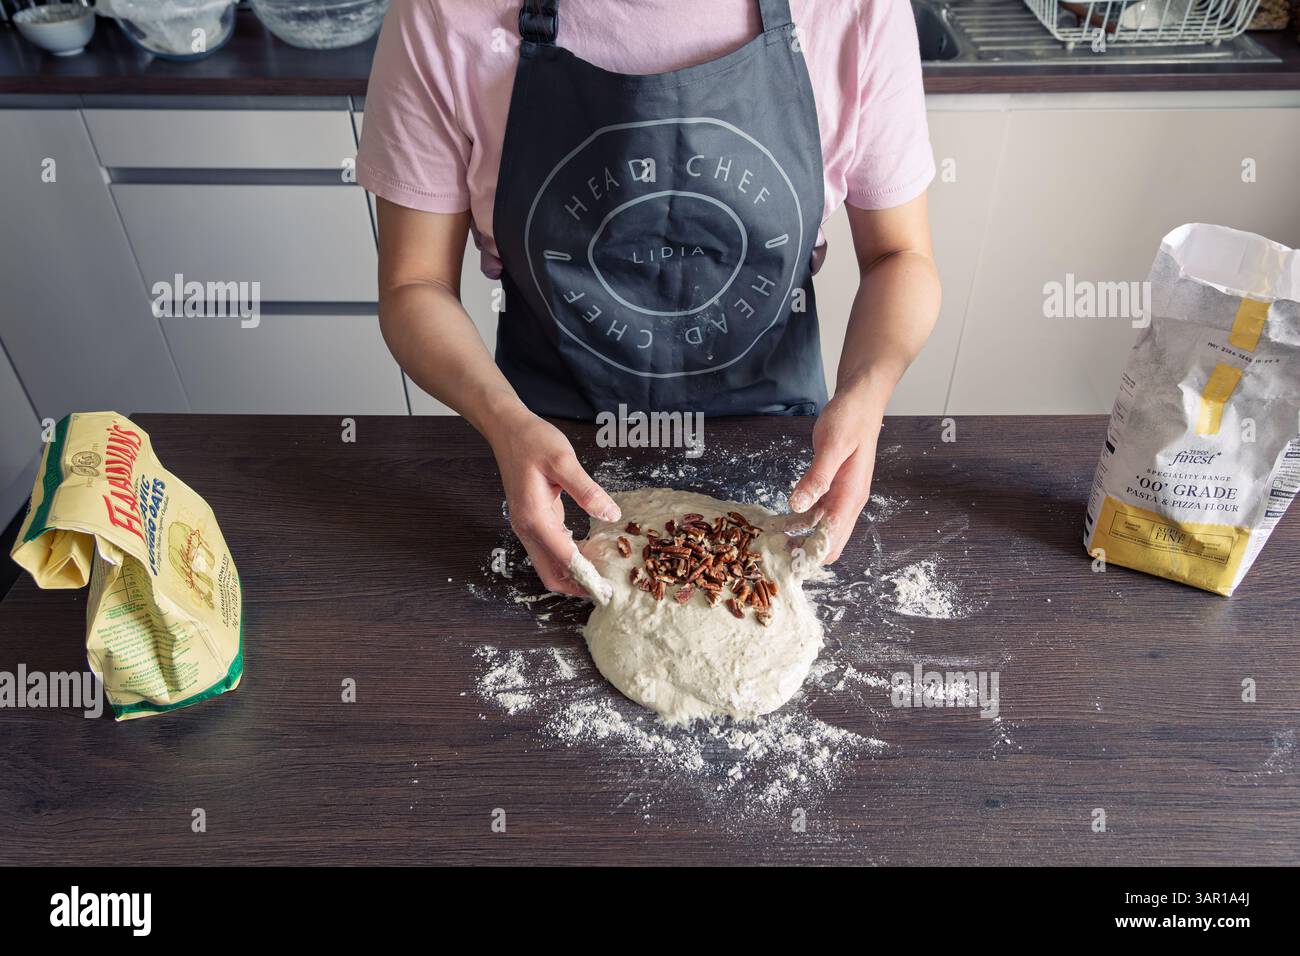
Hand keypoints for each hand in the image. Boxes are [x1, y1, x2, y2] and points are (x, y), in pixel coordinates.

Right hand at [486, 408, 620, 596]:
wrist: (506, 429)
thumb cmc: (532, 441)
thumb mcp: (563, 461)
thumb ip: (587, 491)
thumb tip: (611, 515)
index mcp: (535, 518)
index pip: (563, 560)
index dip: (586, 578)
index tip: (607, 590)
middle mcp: (528, 528)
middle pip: (550, 574)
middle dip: (577, 586)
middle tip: (606, 591)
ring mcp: (528, 526)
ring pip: (549, 564)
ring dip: (573, 574)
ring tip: (602, 576)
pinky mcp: (533, 519)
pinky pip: (550, 549)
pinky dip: (568, 558)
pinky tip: (589, 553)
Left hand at [788, 388, 885, 564]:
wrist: (862, 401)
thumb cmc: (850, 420)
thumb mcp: (832, 446)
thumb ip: (817, 477)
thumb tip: (798, 506)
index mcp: (851, 496)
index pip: (833, 539)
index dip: (811, 554)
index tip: (787, 562)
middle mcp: (849, 501)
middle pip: (831, 542)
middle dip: (806, 553)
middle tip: (777, 554)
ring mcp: (843, 495)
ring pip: (824, 529)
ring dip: (803, 538)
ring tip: (775, 541)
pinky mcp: (835, 487)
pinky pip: (820, 513)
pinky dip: (804, 521)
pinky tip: (785, 521)